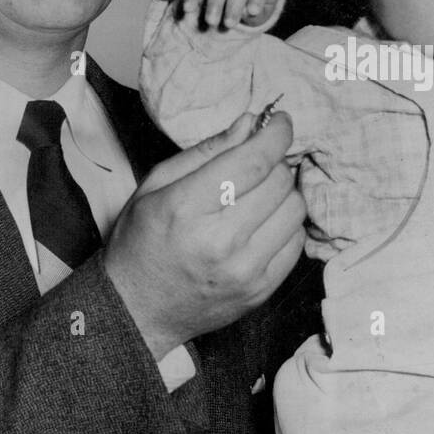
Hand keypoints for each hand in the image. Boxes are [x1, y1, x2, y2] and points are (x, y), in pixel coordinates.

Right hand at [104, 111, 305, 358]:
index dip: (275, 134)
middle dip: (275, 162)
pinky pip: (296, 242)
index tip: (279, 122)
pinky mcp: (262, 290)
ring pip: (295, 210)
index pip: (253, 161)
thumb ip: (206, 151)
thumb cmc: (142, 242)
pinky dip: (285, 224)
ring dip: (283, 193)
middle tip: (258, 162)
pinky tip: (262, 223)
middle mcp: (220, 241)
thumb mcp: (156, 185)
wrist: (137, 310)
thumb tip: (249, 125)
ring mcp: (245, 270)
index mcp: (187, 207)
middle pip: (279, 182)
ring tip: (260, 194)